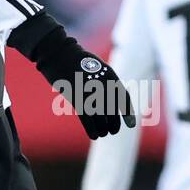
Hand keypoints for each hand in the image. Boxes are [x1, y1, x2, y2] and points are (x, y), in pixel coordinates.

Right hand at [7, 11, 135, 139]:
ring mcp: (89, 91)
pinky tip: (95, 136)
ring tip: (105, 133)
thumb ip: (105, 81)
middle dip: (114, 123)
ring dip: (104, 128)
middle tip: (114, 131)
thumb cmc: (77, 61)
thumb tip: (111, 99)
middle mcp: (102, 84)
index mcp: (110, 75)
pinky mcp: (76, 97)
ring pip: (101, 117)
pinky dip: (92, 129)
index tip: (131, 124)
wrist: (58, 53)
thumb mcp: (96, 66)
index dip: (128, 112)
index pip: (123, 97)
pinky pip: (87, 118)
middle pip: (113, 110)